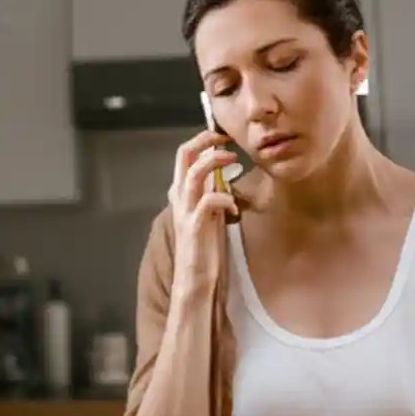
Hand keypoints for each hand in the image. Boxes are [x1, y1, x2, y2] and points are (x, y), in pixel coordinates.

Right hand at [167, 130, 239, 292]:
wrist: (195, 278)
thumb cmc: (205, 247)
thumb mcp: (210, 213)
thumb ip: (211, 192)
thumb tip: (224, 174)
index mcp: (182, 192)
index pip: (185, 154)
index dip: (203, 139)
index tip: (224, 137)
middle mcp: (180, 197)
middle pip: (183, 155)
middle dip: (205, 140)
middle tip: (226, 139)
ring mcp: (186, 211)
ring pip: (193, 173)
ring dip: (214, 161)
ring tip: (232, 160)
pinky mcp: (195, 226)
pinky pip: (208, 201)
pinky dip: (224, 197)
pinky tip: (234, 206)